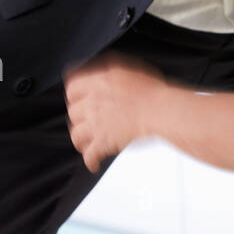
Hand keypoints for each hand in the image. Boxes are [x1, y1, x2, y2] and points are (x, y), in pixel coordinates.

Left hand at [63, 52, 165, 172]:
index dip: (74, 95)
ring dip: (81, 139)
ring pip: (76, 134)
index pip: (72, 88)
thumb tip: (101, 73)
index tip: (76, 99)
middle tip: (86, 121)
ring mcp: (96, 123)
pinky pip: (89, 155)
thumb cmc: (153, 91)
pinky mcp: (103, 142)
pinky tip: (94, 163)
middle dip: (79, 118)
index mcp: (99, 83)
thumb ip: (110, 70)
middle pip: (73, 112)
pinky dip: (91, 161)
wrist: (161, 111)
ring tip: (86, 143)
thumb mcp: (129, 69)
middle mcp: (93, 102)